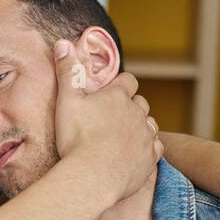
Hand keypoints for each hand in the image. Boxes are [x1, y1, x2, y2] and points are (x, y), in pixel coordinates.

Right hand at [51, 39, 160, 203]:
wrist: (92, 176)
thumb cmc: (76, 138)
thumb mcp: (66, 100)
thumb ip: (67, 71)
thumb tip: (63, 43)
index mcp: (117, 97)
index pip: (128, 81)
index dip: (121, 84)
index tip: (111, 91)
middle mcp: (136, 113)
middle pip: (140, 103)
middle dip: (130, 106)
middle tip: (113, 117)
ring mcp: (145, 136)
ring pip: (150, 124)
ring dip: (140, 126)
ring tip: (125, 135)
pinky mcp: (149, 158)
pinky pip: (156, 147)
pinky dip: (148, 148)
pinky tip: (137, 152)